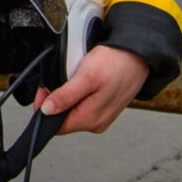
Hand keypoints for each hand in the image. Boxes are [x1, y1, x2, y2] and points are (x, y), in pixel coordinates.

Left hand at [33, 44, 148, 133]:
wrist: (137, 55)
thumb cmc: (115, 63)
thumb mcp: (86, 76)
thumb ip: (66, 96)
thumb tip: (47, 111)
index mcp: (91, 120)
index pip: (57, 126)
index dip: (45, 109)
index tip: (44, 90)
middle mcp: (96, 122)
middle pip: (63, 118)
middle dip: (55, 100)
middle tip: (58, 80)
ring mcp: (101, 116)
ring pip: (72, 111)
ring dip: (66, 96)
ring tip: (74, 78)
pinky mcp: (104, 108)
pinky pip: (83, 105)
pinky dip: (77, 94)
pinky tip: (83, 82)